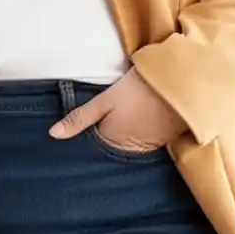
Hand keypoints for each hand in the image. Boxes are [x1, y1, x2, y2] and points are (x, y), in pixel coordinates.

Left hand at [48, 69, 186, 151]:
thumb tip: (52, 134)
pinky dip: (143, 131)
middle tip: (112, 116)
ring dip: (127, 133)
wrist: (182, 83)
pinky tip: (142, 117)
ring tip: (128, 114)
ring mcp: (150, 146)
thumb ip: (80, 118)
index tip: (90, 124)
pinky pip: (148, 140)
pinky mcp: (165, 139)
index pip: (96, 145)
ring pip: (131, 142)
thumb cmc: (139, 89)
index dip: (91, 135)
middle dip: (109, 136)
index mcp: (113, 141)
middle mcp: (131, 150)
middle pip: (114, 146)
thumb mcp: (105, 100)